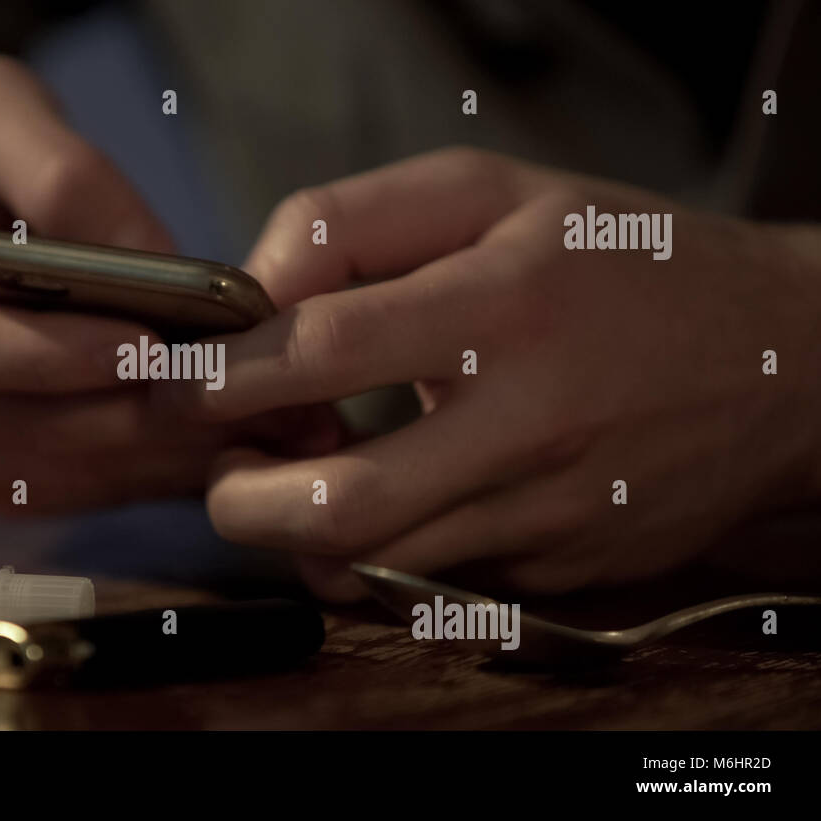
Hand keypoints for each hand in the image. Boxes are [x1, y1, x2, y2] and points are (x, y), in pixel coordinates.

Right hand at [0, 57, 334, 512]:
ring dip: (158, 454)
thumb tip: (152, 257)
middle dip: (130, 414)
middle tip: (239, 395)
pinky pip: (72, 493)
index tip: (151, 342)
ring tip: (265, 422)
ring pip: (52, 475)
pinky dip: (152, 474)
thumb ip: (59, 170)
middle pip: (10, 426)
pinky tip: (226, 441)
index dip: (51, 355)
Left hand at [162, 148, 820, 596]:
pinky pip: (430, 587)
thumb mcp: (497, 193)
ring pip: (376, 568)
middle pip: (337, 504)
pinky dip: (375, 558)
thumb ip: (356, 221)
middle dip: (241, 501)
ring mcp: (547, 512)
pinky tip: (381, 506)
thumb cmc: (624, 265)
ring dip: (297, 538)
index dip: (227, 376)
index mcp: (508, 302)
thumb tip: (256, 291)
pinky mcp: (560, 571)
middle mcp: (529, 420)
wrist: (781, 364)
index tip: (189, 383)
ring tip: (291, 484)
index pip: (325, 349)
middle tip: (223, 469)